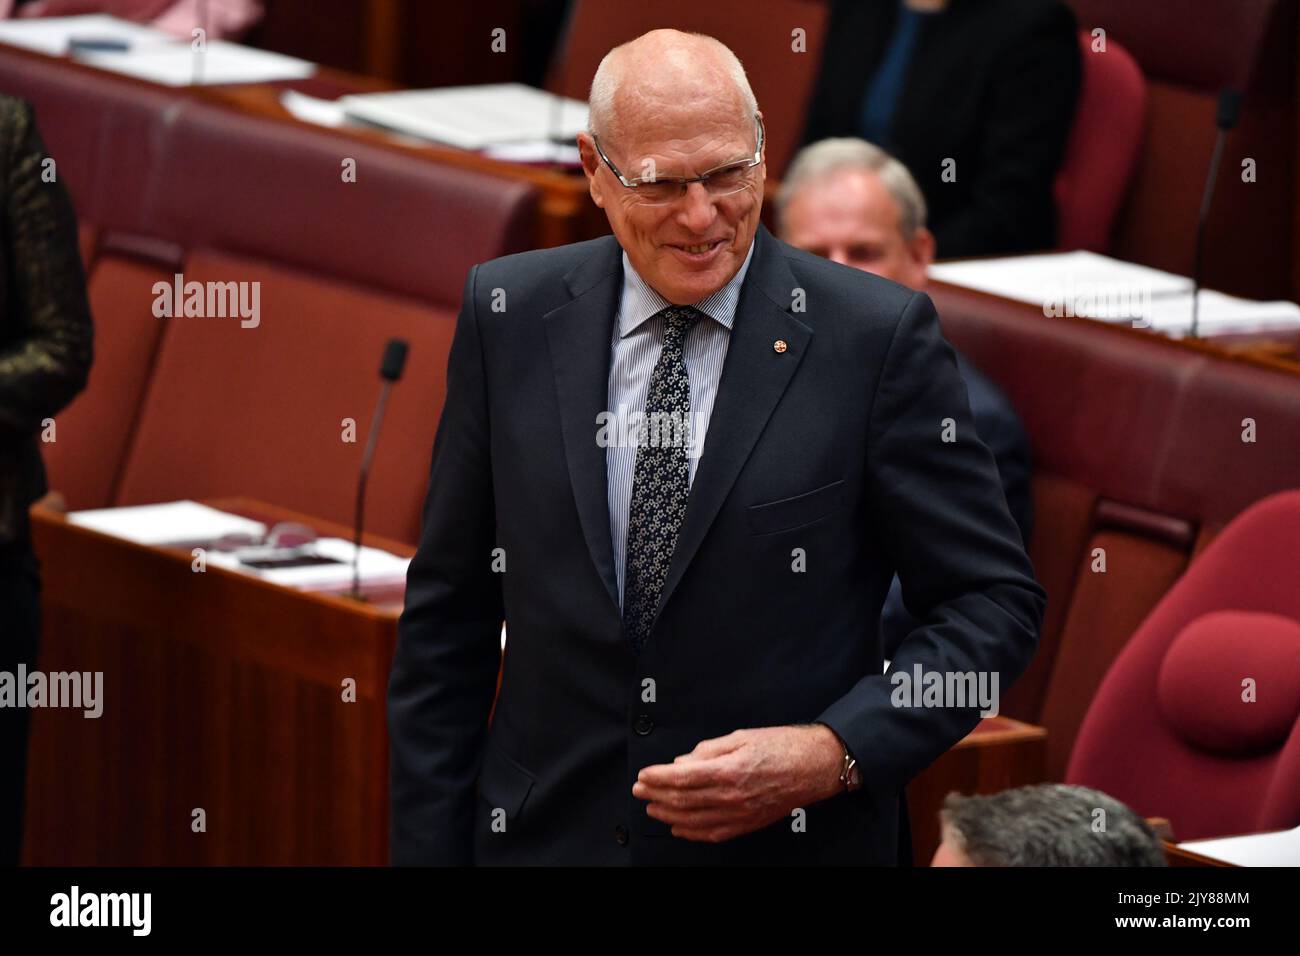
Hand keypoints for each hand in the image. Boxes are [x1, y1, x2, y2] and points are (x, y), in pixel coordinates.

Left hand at [631, 724, 845, 842]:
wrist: (815, 766)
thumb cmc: (782, 746)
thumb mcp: (741, 736)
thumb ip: (708, 750)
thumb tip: (682, 762)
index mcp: (729, 770)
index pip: (682, 778)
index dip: (657, 778)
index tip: (643, 775)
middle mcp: (732, 796)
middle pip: (683, 800)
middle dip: (656, 796)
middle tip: (640, 791)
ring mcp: (740, 814)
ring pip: (694, 820)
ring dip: (668, 815)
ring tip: (652, 807)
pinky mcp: (748, 823)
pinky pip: (714, 834)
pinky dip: (692, 833)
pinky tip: (679, 828)